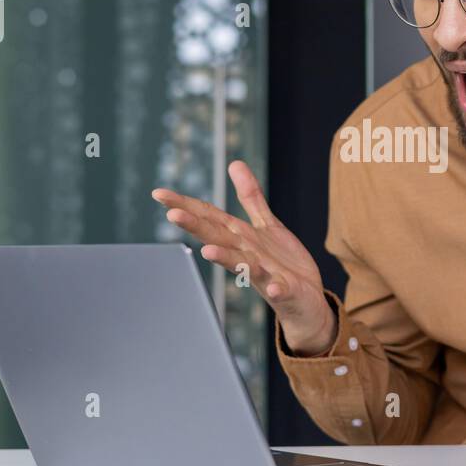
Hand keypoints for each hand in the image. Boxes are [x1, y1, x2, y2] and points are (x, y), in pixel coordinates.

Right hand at [152, 161, 337, 354]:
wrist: (306, 302)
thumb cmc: (281, 264)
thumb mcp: (266, 225)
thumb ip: (250, 196)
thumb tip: (235, 163)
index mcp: (240, 237)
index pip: (208, 217)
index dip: (185, 204)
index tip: (158, 193)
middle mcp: (246, 256)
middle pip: (217, 237)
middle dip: (195, 226)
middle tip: (172, 214)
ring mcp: (264, 275)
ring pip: (241, 265)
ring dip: (225, 258)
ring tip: (207, 251)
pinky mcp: (285, 291)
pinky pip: (280, 290)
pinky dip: (277, 289)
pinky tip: (275, 287)